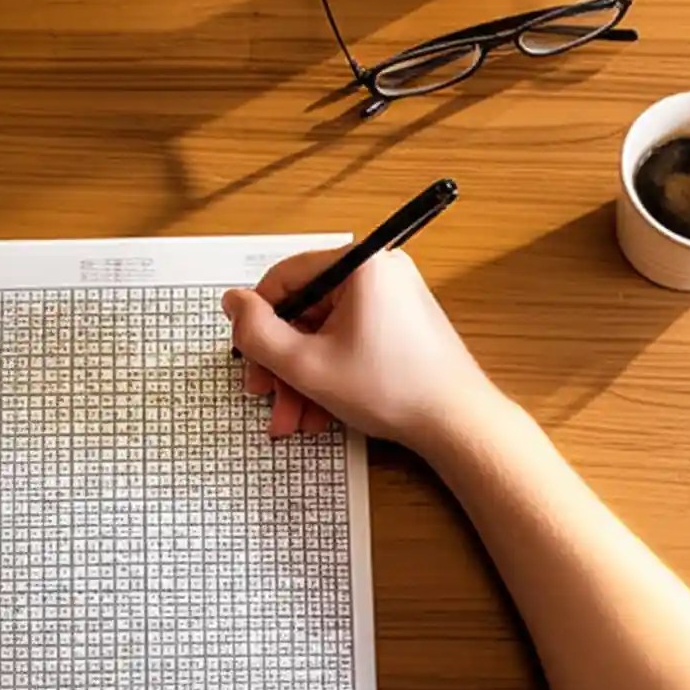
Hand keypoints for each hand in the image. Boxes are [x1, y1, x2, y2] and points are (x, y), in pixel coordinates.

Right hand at [222, 247, 498, 451]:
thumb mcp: (307, 365)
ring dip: (302, 377)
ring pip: (324, 333)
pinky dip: (329, 374)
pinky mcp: (399, 323)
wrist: (457, 424)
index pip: (285, 278)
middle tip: (268, 395)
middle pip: (304, 310)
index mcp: (360, 265)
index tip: (249, 356)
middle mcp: (378, 272)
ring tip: (295, 418)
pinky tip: (320, 413)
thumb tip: (233, 303)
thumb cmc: (395, 390)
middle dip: (282, 362)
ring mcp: (391, 298)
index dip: (258, 321)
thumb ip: (258, 333)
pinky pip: (348, 340)